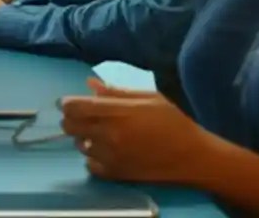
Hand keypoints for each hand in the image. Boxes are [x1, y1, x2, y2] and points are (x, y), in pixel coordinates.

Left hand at [59, 77, 214, 182]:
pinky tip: (106, 151)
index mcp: (116, 113)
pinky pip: (89, 165)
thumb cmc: (172, 122)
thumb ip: (116, 91)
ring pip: (79, 145)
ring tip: (101, 133)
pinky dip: (93, 157)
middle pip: (69, 126)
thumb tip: (90, 84)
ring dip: (84, 137)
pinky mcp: (114, 174)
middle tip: (84, 117)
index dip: (66, 102)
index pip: (73, 107)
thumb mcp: (148, 98)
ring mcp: (109, 156)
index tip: (70, 101)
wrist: (191, 156)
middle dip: (72, 119)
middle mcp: (108, 135)